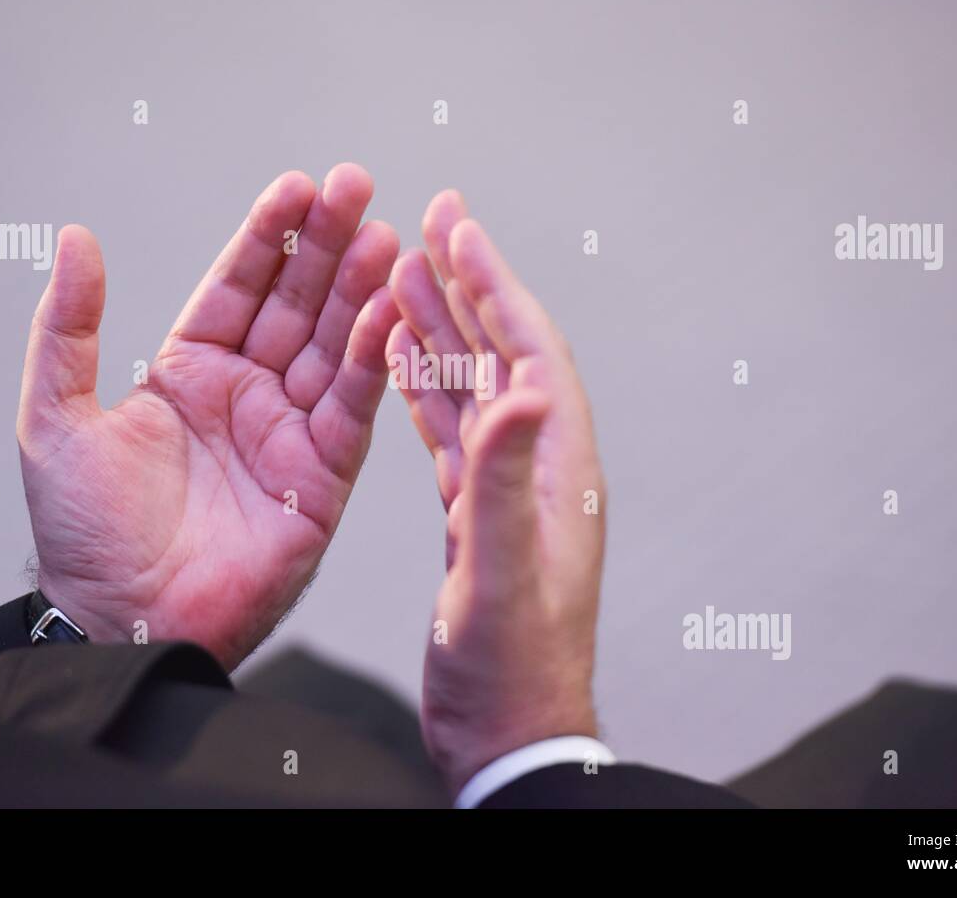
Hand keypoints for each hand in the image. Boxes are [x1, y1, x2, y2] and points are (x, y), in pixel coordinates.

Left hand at [17, 165, 399, 668]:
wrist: (122, 621)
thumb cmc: (83, 533)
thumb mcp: (57, 416)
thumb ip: (69, 328)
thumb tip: (74, 237)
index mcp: (190, 370)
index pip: (239, 286)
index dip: (269, 236)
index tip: (297, 187)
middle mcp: (247, 393)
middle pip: (298, 303)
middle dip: (327, 244)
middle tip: (356, 185)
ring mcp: (288, 433)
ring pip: (333, 346)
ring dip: (359, 292)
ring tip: (383, 237)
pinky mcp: (322, 478)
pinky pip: (352, 409)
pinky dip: (373, 362)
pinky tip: (387, 314)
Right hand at [387, 190, 606, 794]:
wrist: (509, 732)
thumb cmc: (514, 667)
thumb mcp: (503, 575)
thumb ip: (504, 484)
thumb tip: (520, 392)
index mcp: (554, 468)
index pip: (527, 352)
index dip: (495, 285)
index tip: (460, 228)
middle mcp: (536, 466)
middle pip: (502, 353)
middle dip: (469, 285)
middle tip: (437, 224)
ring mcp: (505, 488)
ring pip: (470, 385)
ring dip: (440, 328)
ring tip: (404, 276)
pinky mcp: (475, 514)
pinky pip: (449, 431)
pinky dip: (424, 387)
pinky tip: (403, 360)